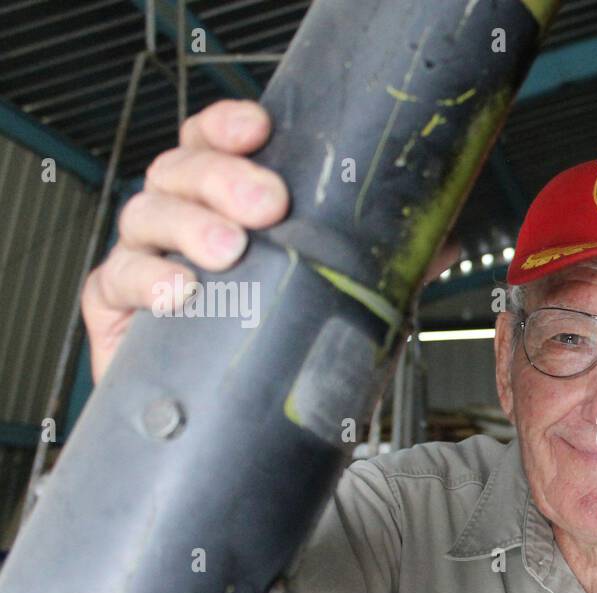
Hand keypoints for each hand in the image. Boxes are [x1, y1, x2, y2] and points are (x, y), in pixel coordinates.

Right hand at [80, 99, 460, 382]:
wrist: (227, 426)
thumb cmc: (271, 344)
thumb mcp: (333, 301)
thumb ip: (381, 269)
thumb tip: (446, 244)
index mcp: (224, 204)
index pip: (215, 143)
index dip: (230, 126)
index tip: (261, 129)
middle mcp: (180, 220)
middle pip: (181, 170)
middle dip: (223, 178)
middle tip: (267, 205)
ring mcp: (144, 260)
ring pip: (146, 214)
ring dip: (189, 226)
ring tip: (229, 252)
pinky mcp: (114, 309)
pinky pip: (117, 280)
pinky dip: (147, 280)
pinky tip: (181, 292)